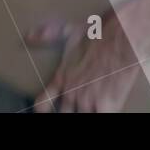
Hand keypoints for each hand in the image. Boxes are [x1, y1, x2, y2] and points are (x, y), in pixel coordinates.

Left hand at [25, 10, 141, 112]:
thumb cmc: (98, 34)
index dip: (44, 110)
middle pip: (64, 114)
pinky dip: (102, 114)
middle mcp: (71, 93)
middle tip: (78, 104)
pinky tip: (106, 108)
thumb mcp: (69, 32)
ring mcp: (87, 101)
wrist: (121, 38)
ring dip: (87, 112)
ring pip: (82, 117)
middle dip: (71, 110)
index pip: (42, 105)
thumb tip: (28, 36)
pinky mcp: (105, 105)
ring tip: (93, 104)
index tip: (48, 110)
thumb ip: (48, 36)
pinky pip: (100, 118)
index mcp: (61, 79)